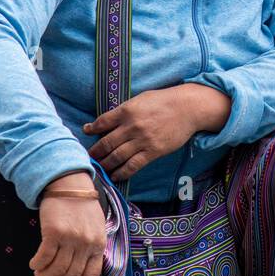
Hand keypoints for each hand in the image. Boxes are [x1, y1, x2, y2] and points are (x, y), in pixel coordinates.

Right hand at [33, 172, 104, 275]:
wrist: (70, 184)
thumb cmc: (82, 207)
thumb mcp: (95, 227)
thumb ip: (91, 246)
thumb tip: (81, 270)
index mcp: (99, 243)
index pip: (92, 275)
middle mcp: (87, 243)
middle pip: (71, 275)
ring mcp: (71, 238)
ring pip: (57, 269)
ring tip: (40, 273)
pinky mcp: (54, 232)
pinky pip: (44, 257)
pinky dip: (37, 265)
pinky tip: (34, 264)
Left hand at [85, 84, 230, 181]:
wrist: (188, 108)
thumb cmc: (164, 101)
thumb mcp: (141, 99)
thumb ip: (124, 110)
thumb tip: (108, 121)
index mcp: (127, 111)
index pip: (102, 122)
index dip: (91, 129)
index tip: (86, 132)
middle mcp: (132, 126)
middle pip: (106, 143)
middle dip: (94, 152)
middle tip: (88, 158)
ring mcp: (142, 140)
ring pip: (116, 157)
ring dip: (105, 164)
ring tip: (99, 168)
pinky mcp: (153, 151)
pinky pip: (133, 166)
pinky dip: (121, 173)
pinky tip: (115, 176)